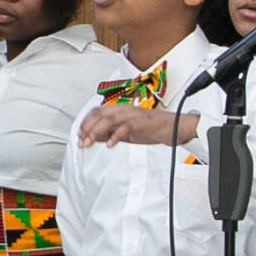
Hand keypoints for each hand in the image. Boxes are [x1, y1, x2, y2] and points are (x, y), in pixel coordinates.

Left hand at [77, 102, 191, 148]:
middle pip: (100, 115)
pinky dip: (115, 136)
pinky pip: (125, 128)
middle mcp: (126, 109)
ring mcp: (134, 115)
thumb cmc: (154, 128)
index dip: (86, 122)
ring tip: (89, 143)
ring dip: (96, 132)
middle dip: (87, 128)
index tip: (79, 134)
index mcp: (122, 110)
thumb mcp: (128, 132)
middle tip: (81, 142)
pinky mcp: (142, 123)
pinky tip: (110, 145)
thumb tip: (95, 137)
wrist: (176, 127)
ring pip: (109, 120)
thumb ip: (113, 132)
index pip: (98, 111)